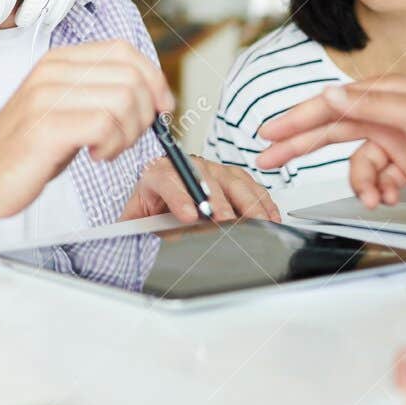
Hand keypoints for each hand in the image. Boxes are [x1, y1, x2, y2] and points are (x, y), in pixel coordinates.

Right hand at [0, 40, 174, 222]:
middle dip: (144, 113)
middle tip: (127, 136)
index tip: (160, 106)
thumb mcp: (64, 110)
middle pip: (130, 76)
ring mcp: (47, 96)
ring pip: (123, 100)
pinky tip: (96, 154)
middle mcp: (52, 72)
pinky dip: (113, 146)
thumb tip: (149, 95)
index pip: (123, 51)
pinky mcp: (47, 126)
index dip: (152, 78)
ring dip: (128, 133)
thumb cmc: (23, 150)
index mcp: (58, 62)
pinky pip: (105, 125)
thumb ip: (98, 94)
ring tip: (107, 148)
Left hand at [121, 156, 280, 222]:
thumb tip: (145, 237)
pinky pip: (250, 186)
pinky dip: (262, 203)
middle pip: (204, 178)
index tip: (189, 215)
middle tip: (224, 221)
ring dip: (246, 203)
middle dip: (217, 201)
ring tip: (256, 223)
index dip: (179, 197)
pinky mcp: (232, 176)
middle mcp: (186, 167)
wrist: (159, 196)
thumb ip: (137, 227)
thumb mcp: (136, 219)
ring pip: (232, 180)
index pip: (167, 180)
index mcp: (157, 173)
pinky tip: (269, 218)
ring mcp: (212, 169)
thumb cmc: (150, 207)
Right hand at [254, 77, 405, 207]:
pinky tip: (387, 198)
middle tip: (268, 158)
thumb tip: (330, 97)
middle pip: (332, 130)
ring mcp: (397, 140)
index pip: (331, 104)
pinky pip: (379, 179)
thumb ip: (370, 107)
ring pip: (358, 163)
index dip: (297, 117)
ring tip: (373, 198)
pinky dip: (379, 191)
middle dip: (300, 146)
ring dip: (361, 183)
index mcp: (386, 94)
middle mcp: (387, 114)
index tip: (270, 131)